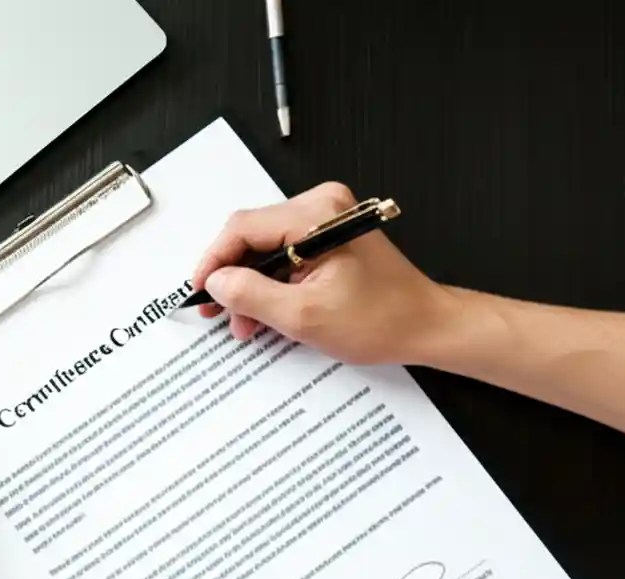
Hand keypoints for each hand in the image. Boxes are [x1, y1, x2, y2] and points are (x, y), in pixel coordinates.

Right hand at [192, 182, 470, 365]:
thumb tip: (217, 282)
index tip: (199, 290)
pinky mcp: (331, 234)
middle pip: (253, 235)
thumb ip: (252, 295)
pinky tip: (266, 310)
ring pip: (267, 247)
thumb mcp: (304, 317)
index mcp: (316, 216)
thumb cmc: (381, 320)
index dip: (213, 261)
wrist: (425, 325)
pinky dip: (272, 282)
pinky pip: (286, 252)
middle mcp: (322, 206)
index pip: (243, 228)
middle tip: (217, 312)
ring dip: (251, 285)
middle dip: (232, 278)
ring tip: (245, 323)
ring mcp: (328, 218)